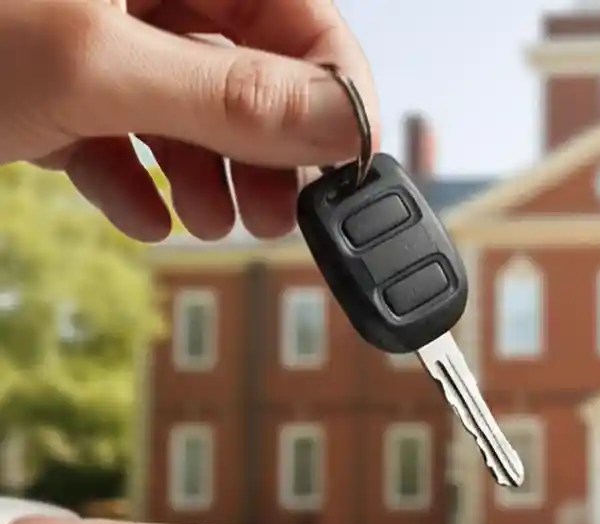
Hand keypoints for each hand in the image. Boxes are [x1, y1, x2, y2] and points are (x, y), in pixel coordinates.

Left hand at [0, 0, 378, 241]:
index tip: (347, 156)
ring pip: (186, 105)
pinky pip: (116, 134)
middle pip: (247, 63)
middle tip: (282, 208)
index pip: (296, 7)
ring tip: (214, 222)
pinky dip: (135, 183)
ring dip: (209, 175)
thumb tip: (341, 126)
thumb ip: (227, 96)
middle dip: (268, 145)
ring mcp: (92, 35)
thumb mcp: (94, 69)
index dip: (333, 80)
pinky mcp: (47, 84)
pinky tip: (142, 215)